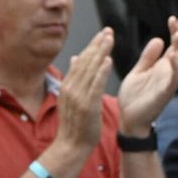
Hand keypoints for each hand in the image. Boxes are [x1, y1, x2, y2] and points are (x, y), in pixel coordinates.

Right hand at [56, 28, 114, 150]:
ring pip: (90, 70)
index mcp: (67, 85)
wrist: (70, 146)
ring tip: (110, 39)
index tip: (102, 34)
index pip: (81, 61)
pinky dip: (101, 72)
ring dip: (100, 53)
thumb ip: (74, 78)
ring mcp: (78, 97)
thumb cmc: (74, 125)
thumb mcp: (70, 98)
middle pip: (85, 62)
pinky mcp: (87, 106)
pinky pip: (95, 86)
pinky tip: (108, 61)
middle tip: (109, 31)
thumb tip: (75, 58)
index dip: (92, 46)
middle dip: (97, 45)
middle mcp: (71, 88)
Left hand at [118, 15, 177, 135]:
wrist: (127, 120)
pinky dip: (175, 67)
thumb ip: (148, 57)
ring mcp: (169, 84)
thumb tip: (158, 39)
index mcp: (165, 68)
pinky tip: (172, 55)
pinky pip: (174, 80)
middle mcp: (171, 74)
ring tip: (177, 34)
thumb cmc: (133, 98)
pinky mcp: (164, 94)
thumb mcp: (138, 72)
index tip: (174, 18)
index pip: (177, 46)